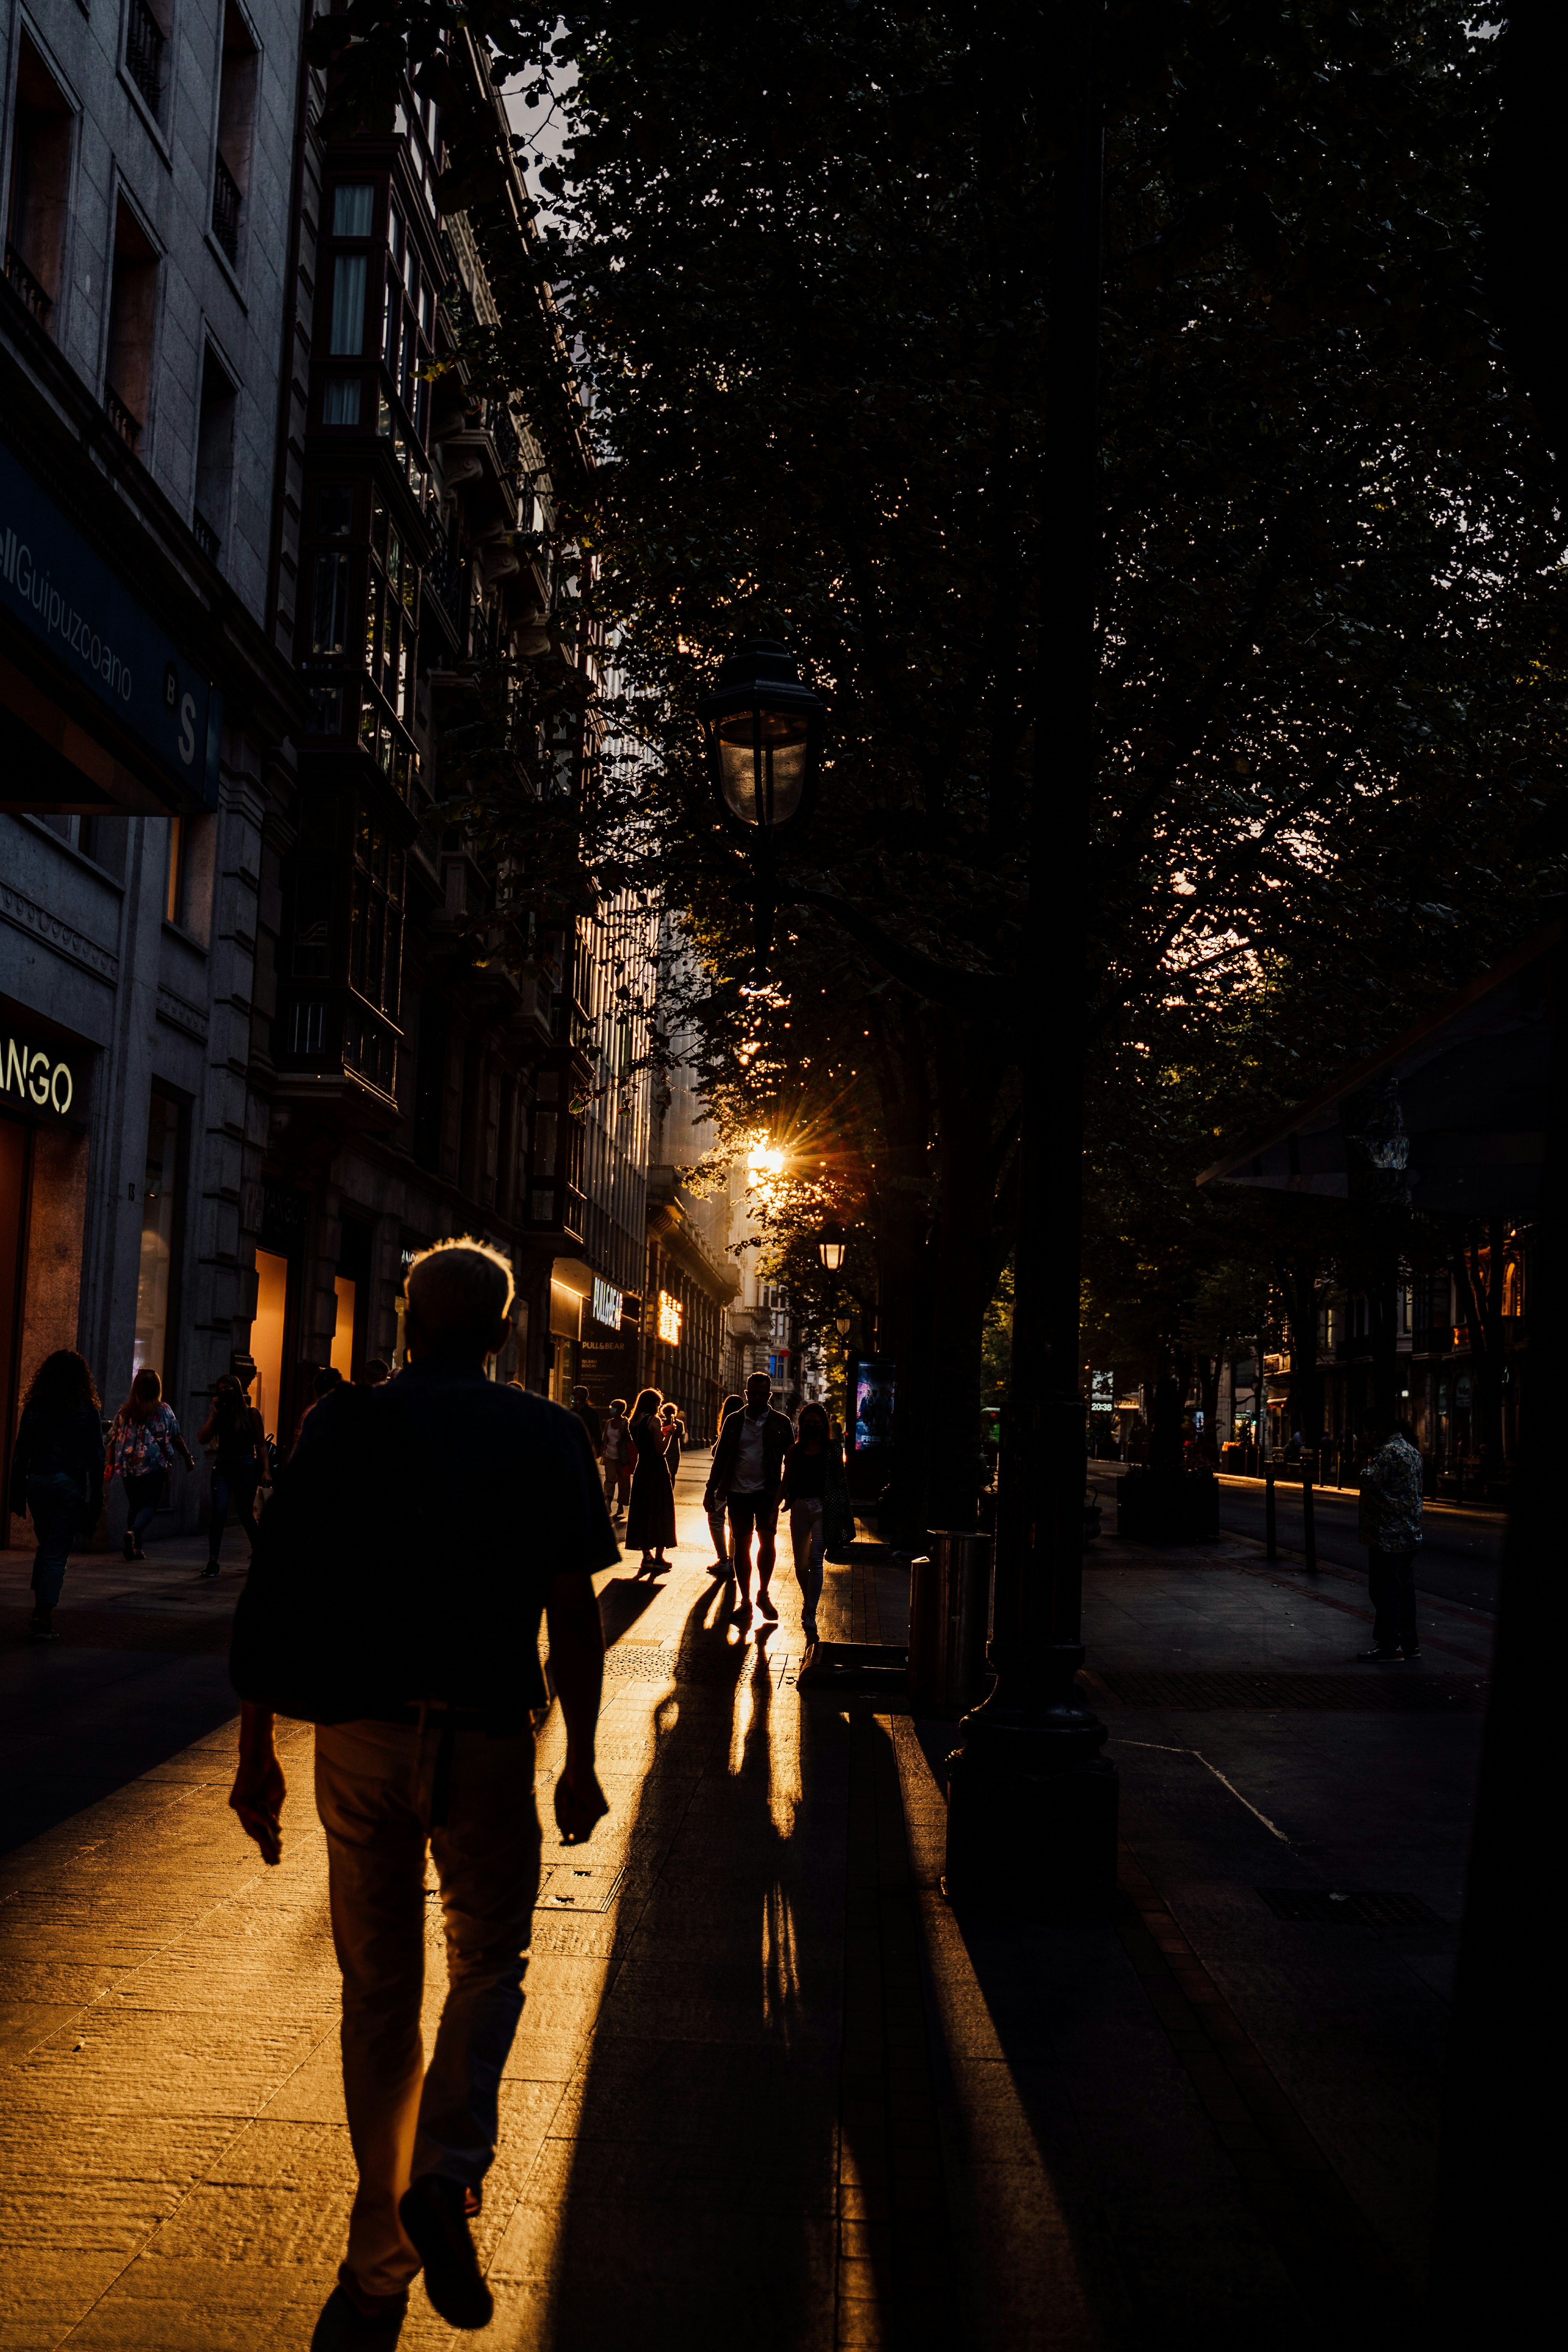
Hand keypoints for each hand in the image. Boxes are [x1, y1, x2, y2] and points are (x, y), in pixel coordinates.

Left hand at [230, 1749, 285, 1864]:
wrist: (261, 1755)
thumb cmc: (270, 1774)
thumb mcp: (276, 1796)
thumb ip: (274, 1813)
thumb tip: (276, 1831)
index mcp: (256, 1811)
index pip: (262, 1832)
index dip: (268, 1845)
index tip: (276, 1857)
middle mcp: (245, 1812)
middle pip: (256, 1834)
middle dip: (266, 1848)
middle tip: (274, 1861)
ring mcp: (240, 1807)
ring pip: (251, 1827)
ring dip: (263, 1839)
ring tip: (275, 1850)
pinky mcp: (237, 1800)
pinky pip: (250, 1813)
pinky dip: (261, 1819)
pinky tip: (272, 1823)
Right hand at [553, 1755, 608, 1845]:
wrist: (576, 1769)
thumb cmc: (568, 1784)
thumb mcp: (562, 1806)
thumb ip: (563, 1822)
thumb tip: (566, 1837)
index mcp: (588, 1815)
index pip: (583, 1837)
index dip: (571, 1843)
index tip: (560, 1844)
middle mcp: (596, 1816)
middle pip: (581, 1835)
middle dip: (568, 1824)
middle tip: (565, 1806)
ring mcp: (600, 1813)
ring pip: (579, 1829)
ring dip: (569, 1816)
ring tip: (570, 1799)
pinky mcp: (601, 1810)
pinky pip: (582, 1822)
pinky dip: (573, 1812)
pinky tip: (575, 1799)